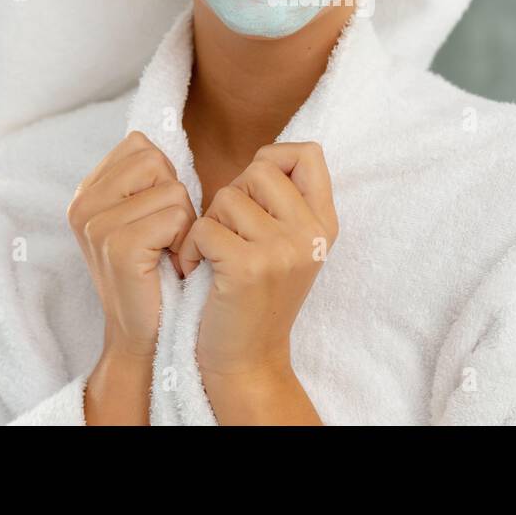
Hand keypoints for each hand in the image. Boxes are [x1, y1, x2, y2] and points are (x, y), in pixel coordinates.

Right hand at [68, 131, 195, 422]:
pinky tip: (170, 264)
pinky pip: (174, 215)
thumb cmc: (157, 273)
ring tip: (166, 251)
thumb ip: (145, 177)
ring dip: (183, 221)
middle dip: (175, 195)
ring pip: (171, 188)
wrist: (147, 336)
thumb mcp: (144, 215)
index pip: (140, 145)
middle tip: (165, 237)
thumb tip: (160, 136)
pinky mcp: (117, 246)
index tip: (157, 217)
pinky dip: (184, 239)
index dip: (163, 178)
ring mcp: (95, 225)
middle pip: (155, 160)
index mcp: (87, 191)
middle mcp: (83, 204)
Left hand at [177, 142, 338, 382]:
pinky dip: (191, 249)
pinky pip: (204, 227)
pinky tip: (199, 272)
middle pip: (260, 168)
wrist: (247, 362)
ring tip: (215, 258)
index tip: (255, 193)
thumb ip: (285, 203)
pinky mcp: (249, 266)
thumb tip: (267, 156)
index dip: (273, 159)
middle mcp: (310, 233)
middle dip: (234, 195)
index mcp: (323, 223)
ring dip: (209, 224)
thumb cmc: (255, 298)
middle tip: (230, 235)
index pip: (308, 153)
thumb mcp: (287, 247)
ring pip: (227, 196)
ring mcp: (283, 249)